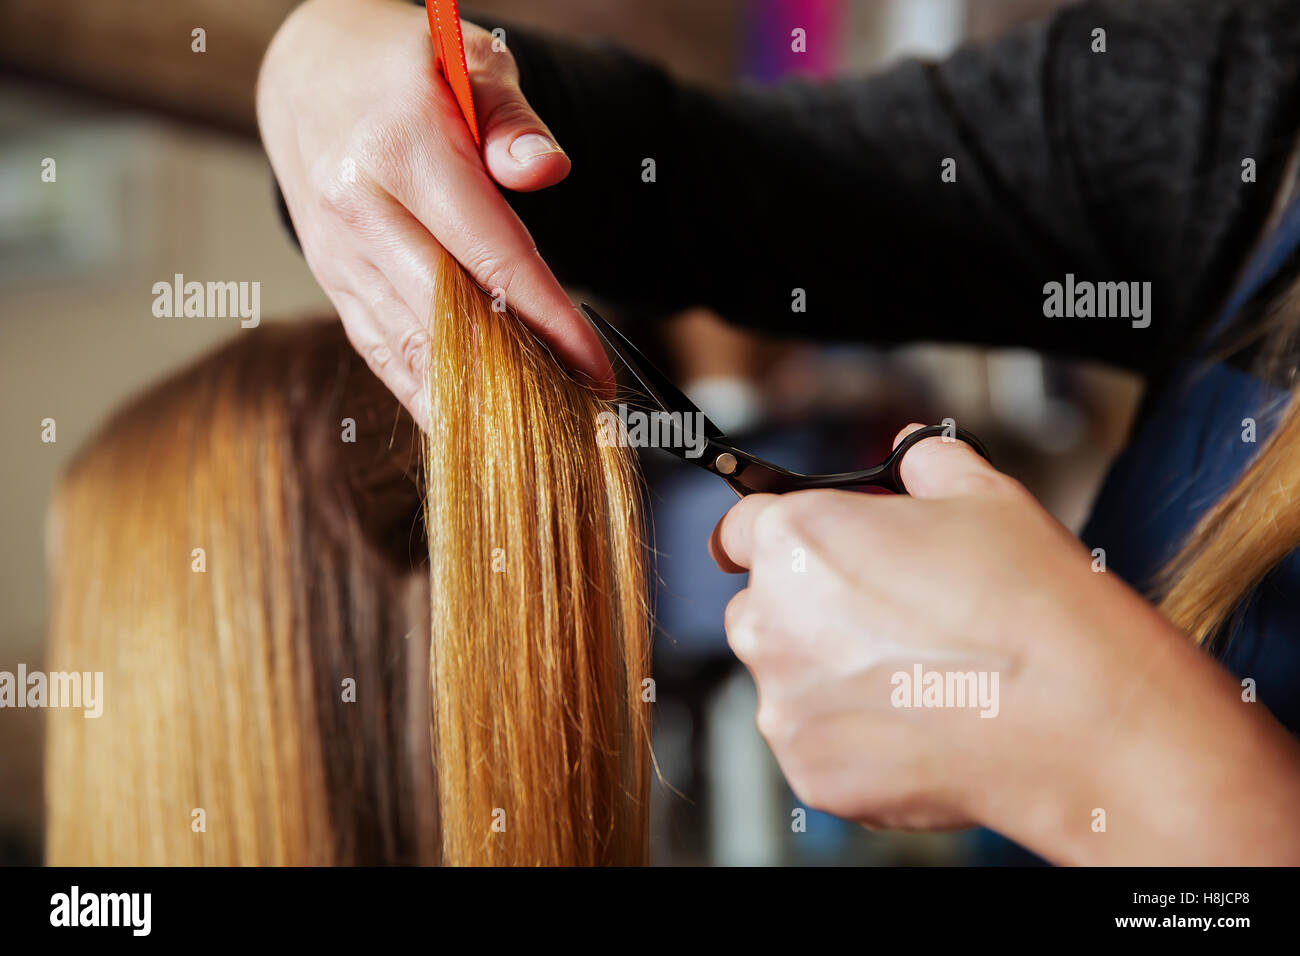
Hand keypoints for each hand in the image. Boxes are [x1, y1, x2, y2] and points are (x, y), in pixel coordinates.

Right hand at [257, 0, 611, 427]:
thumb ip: (513, 118)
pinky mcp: (332, 282)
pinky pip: (382, 354)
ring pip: (412, 348)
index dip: (549, 320)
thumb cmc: (406, 66)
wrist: (307, 71)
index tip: (595, 371)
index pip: (490, 254)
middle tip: (577, 414)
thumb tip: (546, 170)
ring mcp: (336, 254)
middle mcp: (358, 208)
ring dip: (476, 400)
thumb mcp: (469, 58)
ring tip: (537, 432)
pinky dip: (427, 397)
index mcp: (398, 149)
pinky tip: (470, 431)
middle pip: (450, 315)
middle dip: (519, 373)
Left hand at [709, 425, 1289, 861]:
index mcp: (797, 540)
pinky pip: (816, 744)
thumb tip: (909, 453)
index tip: (807, 556)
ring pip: (788, 681)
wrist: (1080, 719)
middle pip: (763, 608)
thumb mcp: (983, 494)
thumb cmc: (1031, 603)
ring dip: (829, 677)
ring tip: (918, 678)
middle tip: (889, 621)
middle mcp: (770, 622)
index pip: (742, 530)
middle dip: (809, 611)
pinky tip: (919, 725)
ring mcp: (785, 705)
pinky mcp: (809, 772)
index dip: (781, 537)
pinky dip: (853, 739)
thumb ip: (924, 463)